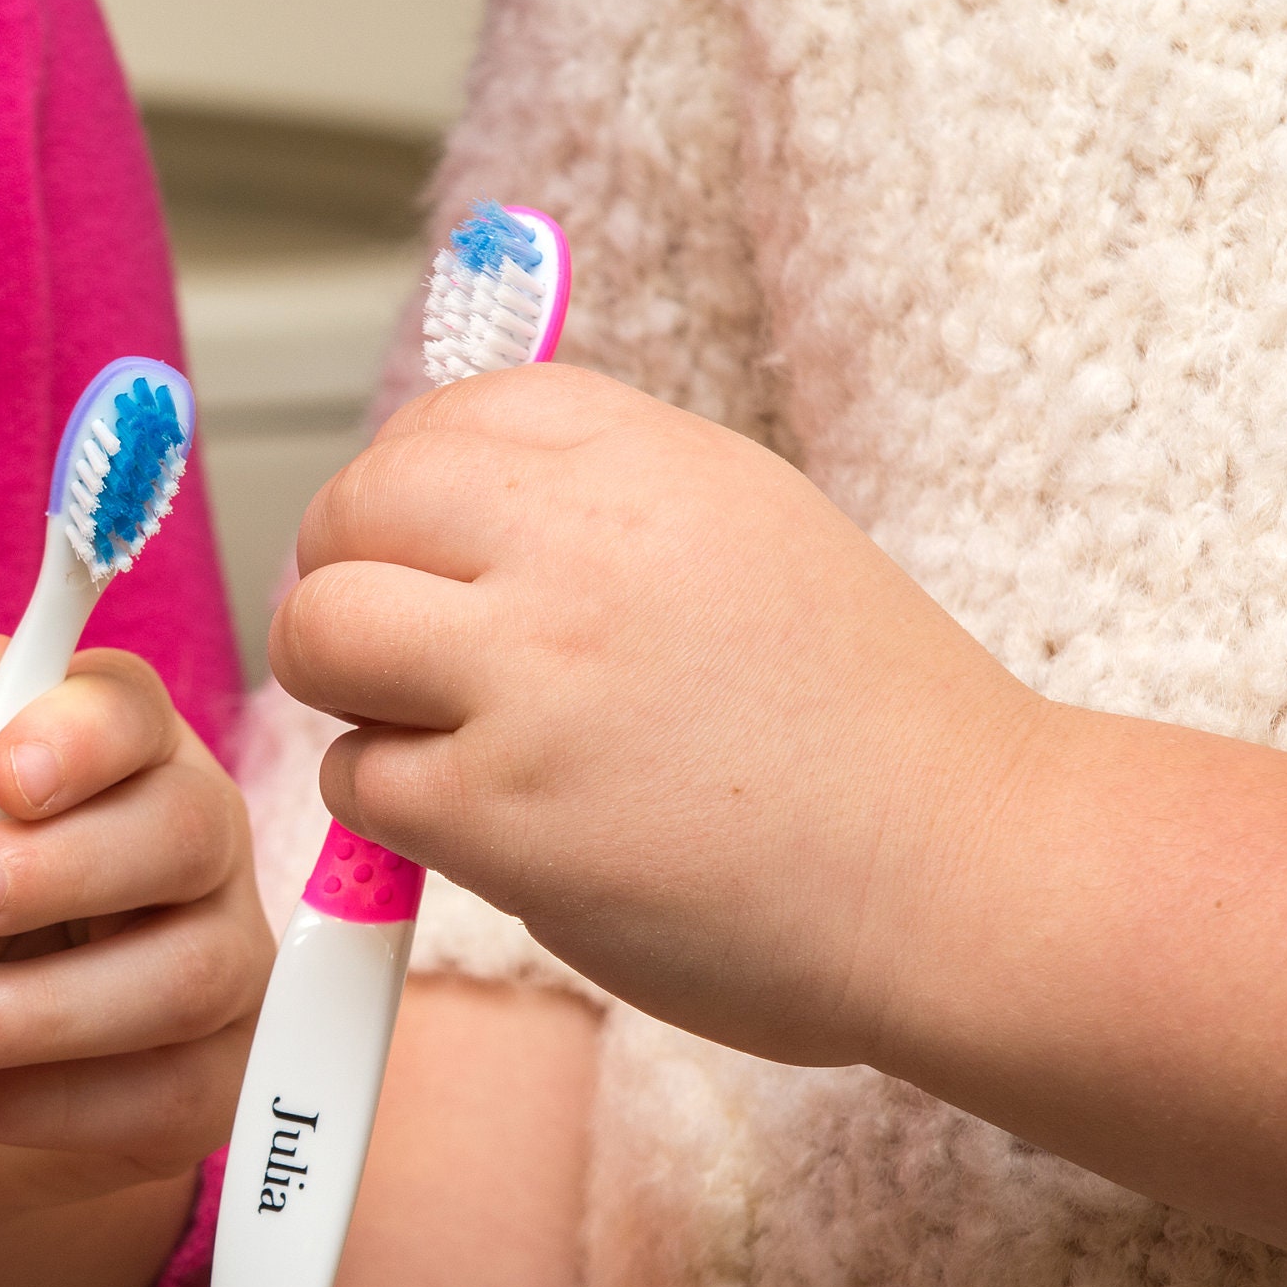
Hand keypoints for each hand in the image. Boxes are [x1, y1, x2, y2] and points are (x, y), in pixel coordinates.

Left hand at [0, 639, 267, 1211]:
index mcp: (112, 758)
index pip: (132, 713)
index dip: (82, 736)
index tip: (3, 777)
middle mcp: (191, 847)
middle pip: (188, 831)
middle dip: (64, 870)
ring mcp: (219, 964)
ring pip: (191, 972)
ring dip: (50, 1006)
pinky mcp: (211, 1082)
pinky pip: (176, 1093)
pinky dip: (60, 1104)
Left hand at [271, 364, 1042, 1069]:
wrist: (963, 871)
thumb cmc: (866, 729)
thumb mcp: (752, 533)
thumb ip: (604, 501)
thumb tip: (445, 503)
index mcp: (650, 460)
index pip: (445, 414)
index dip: (410, 492)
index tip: (433, 555)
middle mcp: (581, 544)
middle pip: (354, 507)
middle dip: (345, 578)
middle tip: (393, 650)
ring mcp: (533, 676)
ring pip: (323, 634)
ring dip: (347, 688)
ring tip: (429, 732)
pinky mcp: (499, 810)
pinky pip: (357, 779)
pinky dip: (393, 805)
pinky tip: (486, 822)